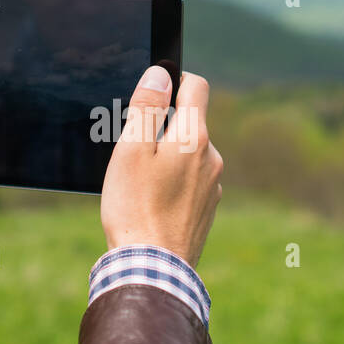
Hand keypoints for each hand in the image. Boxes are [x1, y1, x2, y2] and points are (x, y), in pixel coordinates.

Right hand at [100, 65, 222, 266]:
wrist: (154, 269)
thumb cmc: (136, 208)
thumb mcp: (131, 150)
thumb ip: (147, 108)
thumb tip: (160, 74)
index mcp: (193, 137)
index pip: (196, 86)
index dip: (174, 81)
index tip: (152, 95)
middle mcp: (211, 158)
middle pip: (190, 122)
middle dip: (164, 126)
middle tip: (131, 149)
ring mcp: (212, 185)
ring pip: (189, 154)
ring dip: (168, 158)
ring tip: (138, 183)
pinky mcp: (206, 209)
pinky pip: (190, 181)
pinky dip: (172, 183)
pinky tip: (151, 203)